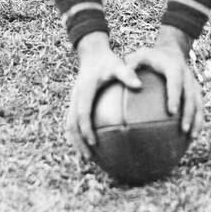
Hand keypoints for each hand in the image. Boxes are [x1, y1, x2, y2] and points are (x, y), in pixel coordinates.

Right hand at [65, 31, 140, 157]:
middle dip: (79, 142)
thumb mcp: (118, 65)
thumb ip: (128, 75)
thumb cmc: (108, 61)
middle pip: (72, 125)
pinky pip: (74, 121)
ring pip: (70, 125)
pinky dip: (79, 134)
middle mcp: (76, 98)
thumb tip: (140, 86)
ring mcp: (74, 101)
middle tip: (88, 158)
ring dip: (76, 141)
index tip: (94, 142)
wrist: (92, 53)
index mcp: (85, 91)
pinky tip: (90, 144)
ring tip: (87, 156)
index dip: (86, 129)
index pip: (82, 114)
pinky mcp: (76, 102)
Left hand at [126, 25, 203, 139]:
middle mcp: (187, 75)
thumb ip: (131, 67)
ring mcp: (193, 83)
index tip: (172, 112)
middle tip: (183, 129)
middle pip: (190, 96)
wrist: (171, 49)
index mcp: (174, 67)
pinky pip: (199, 105)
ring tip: (192, 136)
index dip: (174, 97)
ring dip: (197, 119)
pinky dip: (198, 119)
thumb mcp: (139, 56)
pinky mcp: (196, 90)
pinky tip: (192, 135)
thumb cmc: (151, 56)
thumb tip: (132, 85)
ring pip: (198, 102)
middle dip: (188, 113)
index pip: (175, 83)